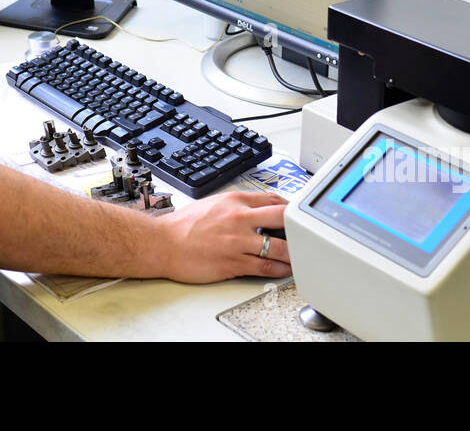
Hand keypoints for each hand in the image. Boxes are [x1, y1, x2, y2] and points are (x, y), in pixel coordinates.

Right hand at [155, 191, 291, 282]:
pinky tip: (286, 270)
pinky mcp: (233, 263)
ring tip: (302, 256)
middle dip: (298, 225)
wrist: (163, 243)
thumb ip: (236, 204)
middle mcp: (239, 219)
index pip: (273, 199)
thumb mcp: (213, 203)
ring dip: (294, 252)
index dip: (289, 207)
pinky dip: (280, 269)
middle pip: (282, 218)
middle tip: (306, 233)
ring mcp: (238, 242)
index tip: (295, 214)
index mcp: (234, 201)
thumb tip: (257, 208)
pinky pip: (265, 267)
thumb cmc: (184, 225)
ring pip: (279, 246)